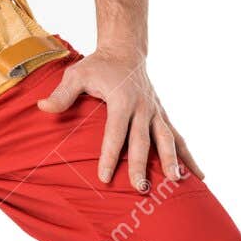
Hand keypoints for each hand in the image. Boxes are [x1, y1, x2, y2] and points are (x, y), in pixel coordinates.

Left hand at [36, 47, 205, 191]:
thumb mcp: (76, 74)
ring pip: (167, 139)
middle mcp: (143, 107)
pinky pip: (177, 137)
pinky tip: (198, 176)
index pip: (115, 133)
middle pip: (142, 141)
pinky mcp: (161, 115)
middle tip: (140, 189)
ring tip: (176, 182)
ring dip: (173, 161)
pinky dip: (188, 156)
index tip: (105, 177)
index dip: (109, 156)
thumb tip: (42, 108)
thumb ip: (61, 94)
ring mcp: (155, 112)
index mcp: (122, 100)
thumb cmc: (97, 66)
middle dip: (142, 165)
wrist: (124, 51)